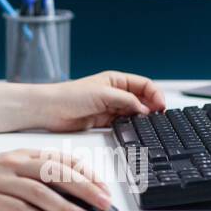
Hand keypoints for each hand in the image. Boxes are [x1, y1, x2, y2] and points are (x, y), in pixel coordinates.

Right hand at [0, 149, 112, 210]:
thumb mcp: (9, 169)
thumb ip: (36, 176)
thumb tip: (72, 195)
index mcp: (22, 154)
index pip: (61, 159)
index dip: (86, 173)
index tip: (103, 188)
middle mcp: (14, 164)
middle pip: (56, 173)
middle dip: (85, 188)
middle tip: (104, 203)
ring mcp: (1, 181)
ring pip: (40, 192)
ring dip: (66, 207)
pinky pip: (19, 209)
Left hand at [29, 70, 165, 132]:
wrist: (49, 110)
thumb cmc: (70, 95)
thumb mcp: (103, 94)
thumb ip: (126, 100)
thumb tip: (144, 109)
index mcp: (116, 80)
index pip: (144, 85)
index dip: (155, 94)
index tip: (161, 106)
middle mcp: (115, 93)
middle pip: (142, 100)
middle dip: (152, 108)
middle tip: (158, 118)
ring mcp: (110, 107)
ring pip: (134, 113)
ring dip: (142, 119)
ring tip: (148, 125)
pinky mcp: (104, 121)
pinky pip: (124, 124)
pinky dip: (131, 127)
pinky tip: (134, 130)